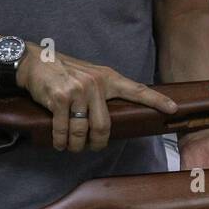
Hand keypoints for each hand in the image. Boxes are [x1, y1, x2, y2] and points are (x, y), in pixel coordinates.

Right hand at [15, 45, 177, 151]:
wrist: (35, 62)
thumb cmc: (65, 72)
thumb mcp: (91, 75)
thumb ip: (104, 92)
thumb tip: (113, 118)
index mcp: (108, 78)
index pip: (137, 90)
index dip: (156, 100)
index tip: (173, 109)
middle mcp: (96, 84)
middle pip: (105, 126)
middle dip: (98, 143)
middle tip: (92, 146)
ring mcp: (78, 91)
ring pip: (82, 131)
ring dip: (75, 145)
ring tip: (71, 145)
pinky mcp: (60, 98)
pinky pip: (63, 130)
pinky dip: (60, 141)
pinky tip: (59, 143)